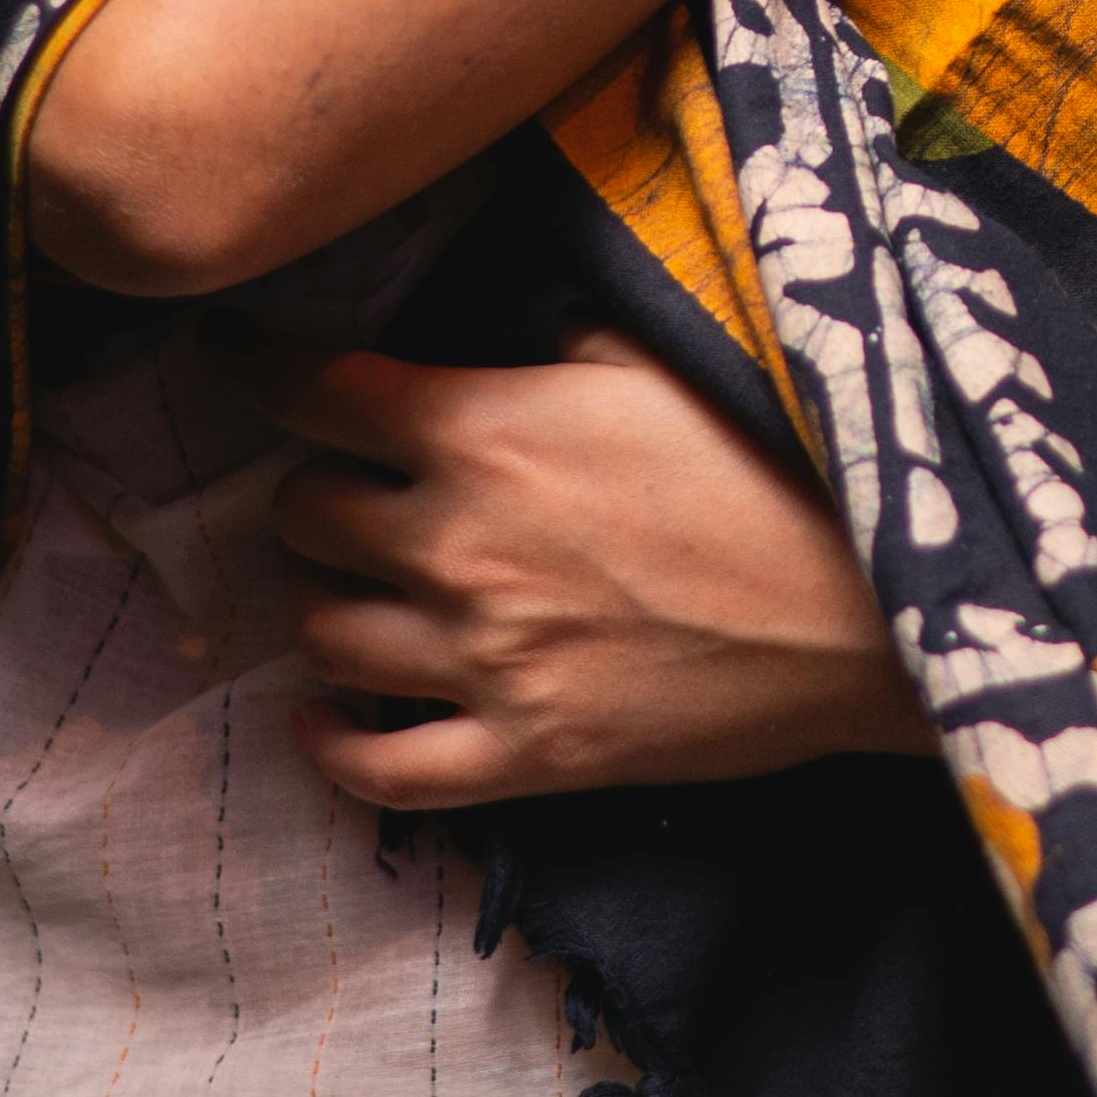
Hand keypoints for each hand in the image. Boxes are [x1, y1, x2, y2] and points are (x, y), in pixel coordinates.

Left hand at [246, 326, 934, 808]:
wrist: (866, 613)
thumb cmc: (776, 472)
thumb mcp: (661, 366)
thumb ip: (560, 344)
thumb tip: (515, 327)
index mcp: (482, 430)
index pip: (314, 389)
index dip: (257, 368)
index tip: (230, 358)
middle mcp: (456, 543)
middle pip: (304, 516)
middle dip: (312, 497)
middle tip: (344, 493)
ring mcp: (482, 659)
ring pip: (324, 635)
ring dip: (326, 605)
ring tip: (355, 592)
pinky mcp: (523, 754)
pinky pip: (378, 769)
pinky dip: (331, 745)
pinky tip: (320, 717)